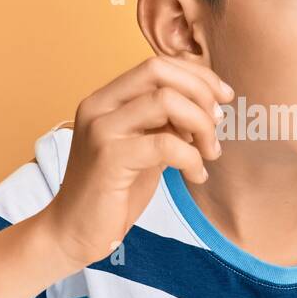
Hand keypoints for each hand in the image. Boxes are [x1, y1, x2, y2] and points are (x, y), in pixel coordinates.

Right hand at [44, 56, 232, 267]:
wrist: (73, 232)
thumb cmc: (113, 191)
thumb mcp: (145, 147)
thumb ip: (167, 122)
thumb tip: (208, 103)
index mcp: (106, 98)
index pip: (157, 64)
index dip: (197, 75)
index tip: (223, 98)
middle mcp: (98, 106)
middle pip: (159, 71)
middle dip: (201, 92)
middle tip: (218, 124)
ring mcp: (101, 130)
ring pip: (165, 101)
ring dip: (201, 125)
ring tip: (209, 153)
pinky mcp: (109, 159)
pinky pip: (166, 144)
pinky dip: (192, 158)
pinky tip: (196, 176)